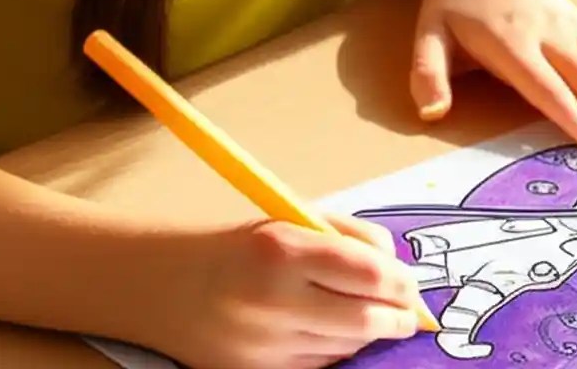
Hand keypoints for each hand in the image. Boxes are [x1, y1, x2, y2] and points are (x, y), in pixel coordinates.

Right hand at [152, 215, 423, 368]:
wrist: (166, 287)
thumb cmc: (240, 248)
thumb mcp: (291, 222)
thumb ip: (349, 237)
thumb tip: (399, 267)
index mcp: (283, 248)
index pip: (370, 273)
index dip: (402, 283)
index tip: (411, 284)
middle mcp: (274, 298)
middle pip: (366, 320)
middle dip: (397, 317)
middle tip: (407, 312)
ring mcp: (265, 343)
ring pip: (347, 348)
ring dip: (368, 334)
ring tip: (373, 318)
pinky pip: (320, 366)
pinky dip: (337, 351)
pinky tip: (333, 332)